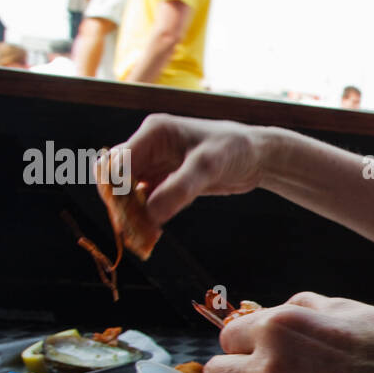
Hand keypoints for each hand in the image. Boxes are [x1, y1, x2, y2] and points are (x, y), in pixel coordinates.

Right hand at [102, 114, 263, 226]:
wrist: (256, 156)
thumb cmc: (235, 150)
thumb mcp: (208, 166)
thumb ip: (180, 188)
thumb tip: (150, 214)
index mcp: (154, 133)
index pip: (118, 164)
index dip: (117, 192)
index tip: (129, 218)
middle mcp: (149, 147)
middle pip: (117, 179)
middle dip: (122, 207)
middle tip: (135, 235)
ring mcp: (155, 164)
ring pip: (128, 193)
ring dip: (131, 216)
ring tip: (143, 240)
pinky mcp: (164, 182)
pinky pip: (143, 202)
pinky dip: (144, 218)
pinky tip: (152, 235)